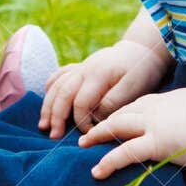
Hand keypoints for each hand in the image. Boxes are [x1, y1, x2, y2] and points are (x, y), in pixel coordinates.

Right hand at [38, 40, 170, 137]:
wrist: (142, 49)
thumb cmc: (140, 71)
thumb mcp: (133, 87)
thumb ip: (113, 102)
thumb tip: (94, 116)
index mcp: (98, 75)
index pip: (81, 102)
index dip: (81, 121)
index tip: (87, 134)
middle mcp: (85, 69)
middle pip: (62, 93)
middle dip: (56, 116)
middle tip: (53, 135)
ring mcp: (81, 66)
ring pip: (57, 84)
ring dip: (48, 105)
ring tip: (43, 124)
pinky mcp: (81, 66)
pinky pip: (60, 74)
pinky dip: (50, 86)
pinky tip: (46, 98)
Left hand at [78, 87, 185, 178]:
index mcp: (170, 100)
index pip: (141, 104)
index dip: (126, 111)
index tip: (118, 117)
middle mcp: (157, 110)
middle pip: (123, 112)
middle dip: (104, 120)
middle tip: (90, 129)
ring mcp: (153, 126)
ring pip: (116, 127)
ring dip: (97, 136)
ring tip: (83, 145)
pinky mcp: (155, 144)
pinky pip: (124, 153)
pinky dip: (107, 162)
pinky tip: (96, 171)